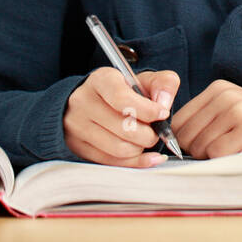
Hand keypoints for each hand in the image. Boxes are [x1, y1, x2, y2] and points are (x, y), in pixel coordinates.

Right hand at [63, 67, 180, 166]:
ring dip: (141, 148)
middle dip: (149, 133)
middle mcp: (83, 102)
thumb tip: (164, 105)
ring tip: (145, 138)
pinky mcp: (78, 147)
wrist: (96, 101)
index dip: (148, 111)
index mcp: (101, 80)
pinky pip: (112, 162)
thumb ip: (164, 84)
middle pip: (124, 128)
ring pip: (119, 149)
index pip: (122, 99)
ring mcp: (77, 126)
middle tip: (156, 131)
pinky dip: (134, 162)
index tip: (162, 114)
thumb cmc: (125, 91)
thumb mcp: (146, 79)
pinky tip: (146, 156)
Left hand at [170, 79, 241, 158]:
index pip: (179, 121)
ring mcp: (240, 112)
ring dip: (212, 156)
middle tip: (218, 150)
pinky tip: (238, 153)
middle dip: (196, 150)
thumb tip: (169, 141)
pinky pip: (217, 152)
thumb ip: (201, 120)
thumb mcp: (226, 111)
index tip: (195, 147)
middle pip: (187, 135)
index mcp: (218, 89)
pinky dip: (223, 159)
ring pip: (201, 145)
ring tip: (231, 150)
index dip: (182, 140)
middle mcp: (228, 97)